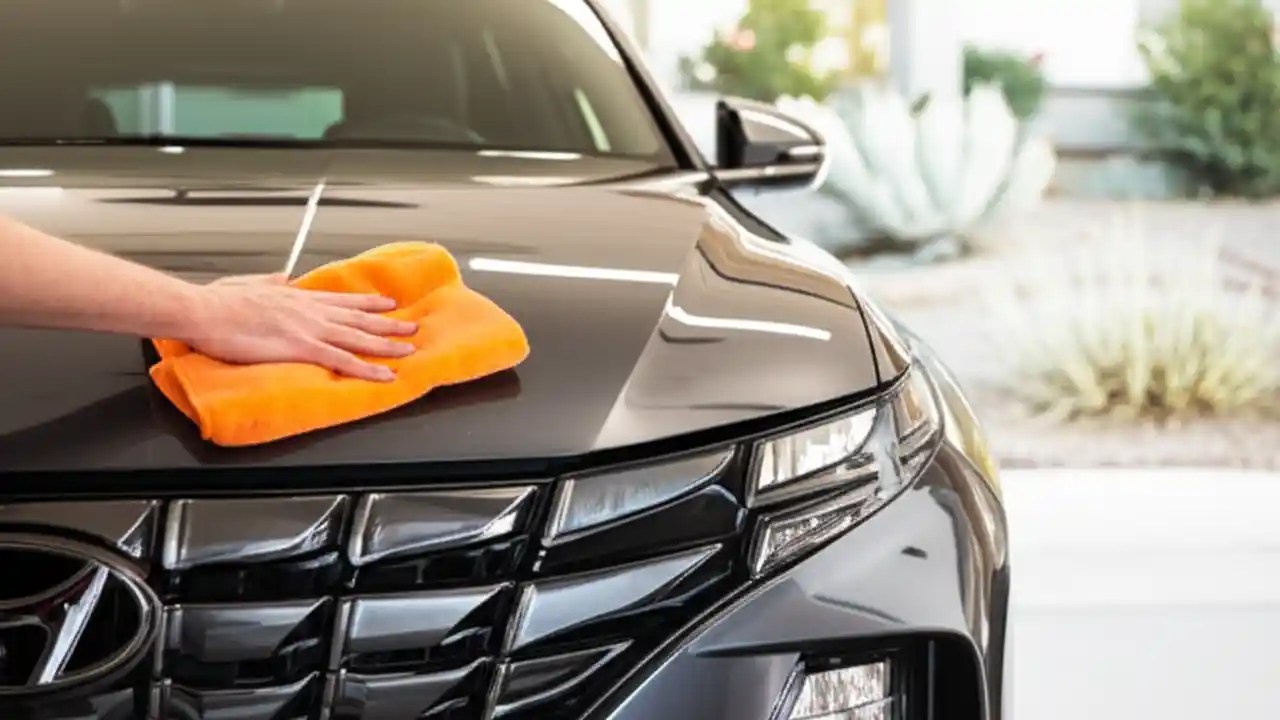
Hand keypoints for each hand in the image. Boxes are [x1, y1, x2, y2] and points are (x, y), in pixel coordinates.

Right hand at [181, 274, 416, 380]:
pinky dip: (368, 368)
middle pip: (359, 317)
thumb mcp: (248, 283)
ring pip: (359, 337)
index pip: (341, 300)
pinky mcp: (303, 347)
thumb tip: (283, 277)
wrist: (205, 311)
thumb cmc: (219, 301)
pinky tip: (386, 374)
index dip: (367, 302)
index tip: (387, 302)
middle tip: (411, 326)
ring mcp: (310, 328)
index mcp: (297, 296)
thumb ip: (270, 281)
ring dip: (388, 344)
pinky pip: (344, 360)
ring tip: (409, 349)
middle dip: (388, 323)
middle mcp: (310, 310)